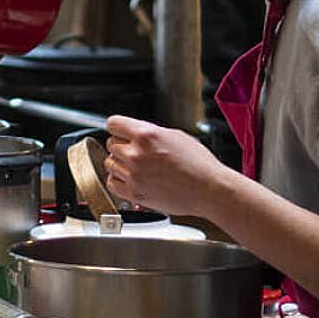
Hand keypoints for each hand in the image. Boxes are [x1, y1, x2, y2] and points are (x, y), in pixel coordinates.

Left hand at [103, 115, 226, 216]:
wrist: (209, 189)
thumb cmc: (198, 164)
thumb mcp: (176, 136)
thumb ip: (151, 133)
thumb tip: (136, 133)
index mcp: (147, 135)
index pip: (113, 124)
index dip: (118, 128)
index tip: (119, 131)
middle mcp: (137, 154)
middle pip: (110, 144)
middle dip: (121, 146)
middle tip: (134, 151)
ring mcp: (134, 174)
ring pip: (109, 163)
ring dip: (120, 164)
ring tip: (136, 166)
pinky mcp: (135, 193)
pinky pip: (112, 183)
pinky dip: (118, 180)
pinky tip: (130, 178)